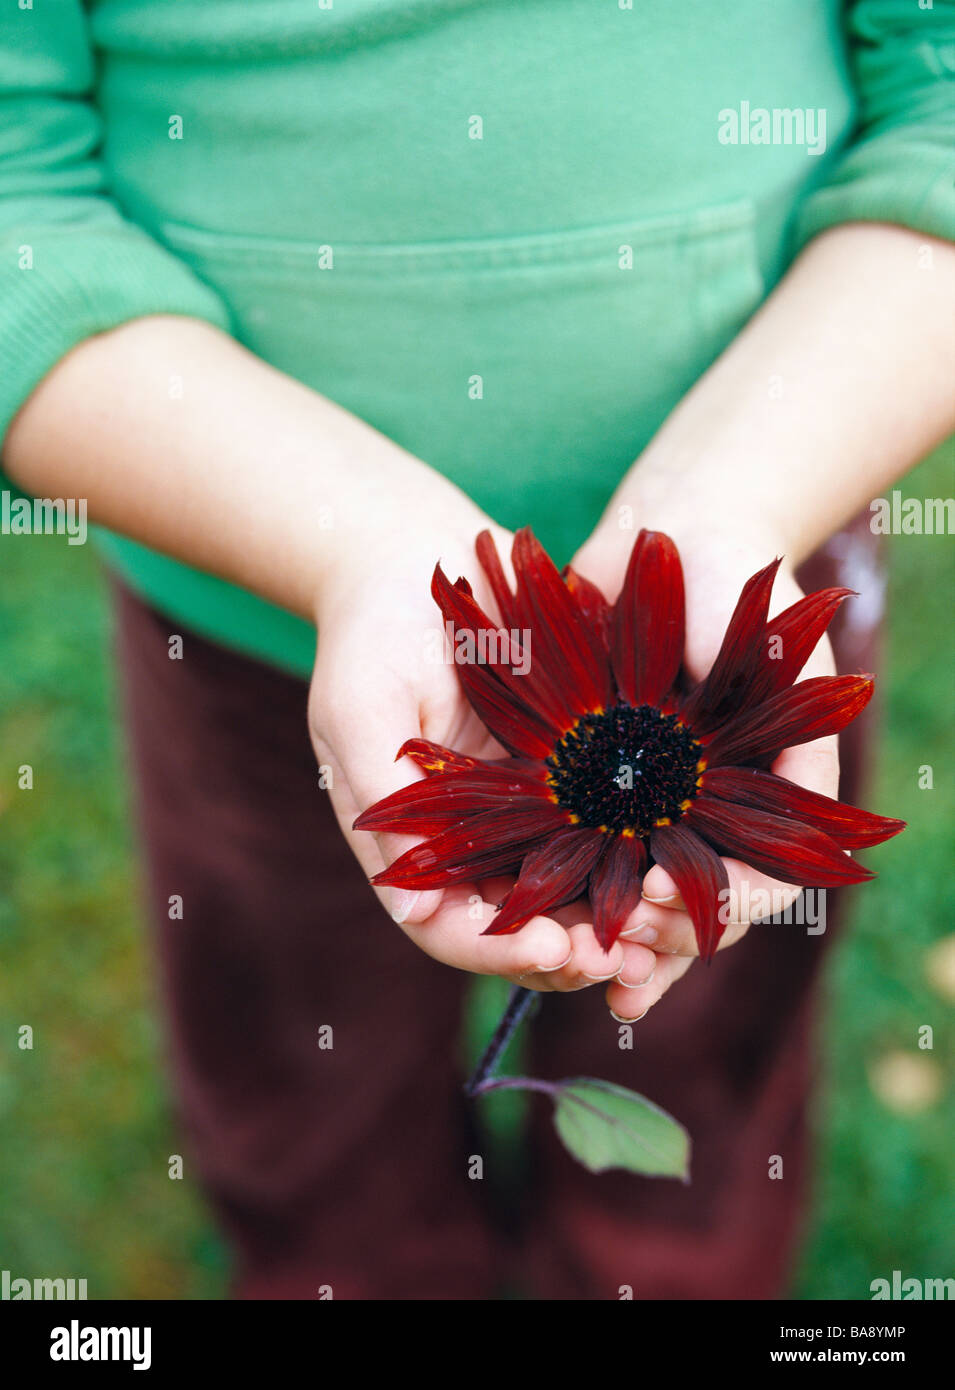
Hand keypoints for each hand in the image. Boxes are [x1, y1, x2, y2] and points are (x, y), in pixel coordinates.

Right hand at [308, 495, 657, 993]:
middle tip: (626, 962)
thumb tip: (412, 907)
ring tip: (660, 941)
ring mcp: (515, 814)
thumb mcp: (361, 707)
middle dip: (568, 955)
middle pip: (515, 930)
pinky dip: (629, 866)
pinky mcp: (560, 779)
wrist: (416, 559)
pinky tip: (670, 871)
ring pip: (565, 897)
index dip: (500, 952)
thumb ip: (381, 798)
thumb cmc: (374, 630)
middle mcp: (464, 842)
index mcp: (408, 842)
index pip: (449, 927)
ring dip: (609, 928)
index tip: (556, 946)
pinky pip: (598, 837)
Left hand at [572, 520, 839, 1021]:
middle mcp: (714, 812)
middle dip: (660, 944)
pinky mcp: (599, 792)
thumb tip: (796, 777)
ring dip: (621, 947)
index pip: (759, 884)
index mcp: (768, 796)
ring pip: (644, 905)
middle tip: (616, 958)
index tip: (655, 898)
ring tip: (588, 974)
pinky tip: (552, 936)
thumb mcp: (776, 642)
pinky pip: (591, 865)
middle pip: (698, 913)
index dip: (717, 909)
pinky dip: (578, 904)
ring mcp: (658, 806)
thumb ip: (783, 706)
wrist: (665, 538)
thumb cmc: (730, 581)